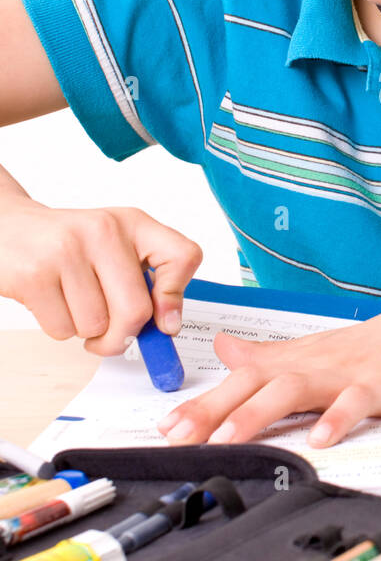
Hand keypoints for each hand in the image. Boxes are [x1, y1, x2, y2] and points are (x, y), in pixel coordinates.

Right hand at [0, 199, 201, 354]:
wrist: (9, 228)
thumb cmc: (69, 245)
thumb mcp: (115, 249)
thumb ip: (148, 282)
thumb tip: (168, 326)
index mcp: (132, 223)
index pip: (183, 256)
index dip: (176, 297)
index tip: (164, 320)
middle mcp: (103, 231)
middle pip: (136, 311)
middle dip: (121, 337)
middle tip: (109, 335)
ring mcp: (67, 250)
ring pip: (96, 326)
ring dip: (85, 330)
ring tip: (72, 301)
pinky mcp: (35, 275)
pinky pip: (63, 329)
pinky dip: (60, 328)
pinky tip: (52, 300)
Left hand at [156, 283, 380, 448]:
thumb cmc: (373, 346)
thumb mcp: (313, 350)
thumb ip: (266, 355)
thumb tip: (221, 347)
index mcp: (294, 360)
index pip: (238, 380)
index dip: (201, 404)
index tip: (164, 428)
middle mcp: (311, 364)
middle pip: (254, 383)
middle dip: (212, 411)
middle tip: (178, 437)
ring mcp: (345, 374)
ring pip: (293, 390)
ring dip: (258, 414)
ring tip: (229, 440)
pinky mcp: (380, 385)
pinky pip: (356, 403)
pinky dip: (337, 419)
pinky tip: (320, 441)